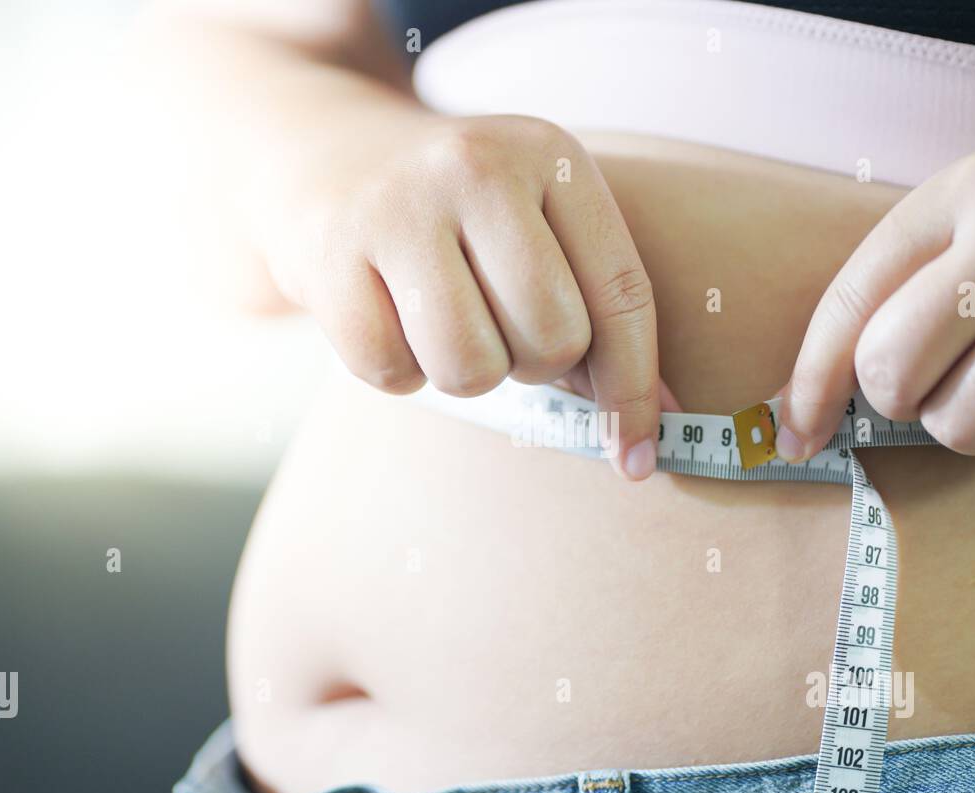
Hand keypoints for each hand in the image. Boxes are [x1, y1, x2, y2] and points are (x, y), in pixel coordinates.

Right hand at [271, 113, 670, 479]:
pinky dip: (400, 369)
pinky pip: (391, 373)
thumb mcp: (540, 227)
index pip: (622, 293)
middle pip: (553, 339)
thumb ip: (599, 318)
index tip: (636, 456)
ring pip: (472, 368)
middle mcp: (477, 167)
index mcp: (550, 155)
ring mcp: (396, 208)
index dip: (635, 388)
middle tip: (503, 329)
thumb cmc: (461, 217)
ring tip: (447, 322)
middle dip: (537, 365)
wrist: (328, 155)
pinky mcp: (328, 258)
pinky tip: (390, 316)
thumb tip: (646, 438)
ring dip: (468, 372)